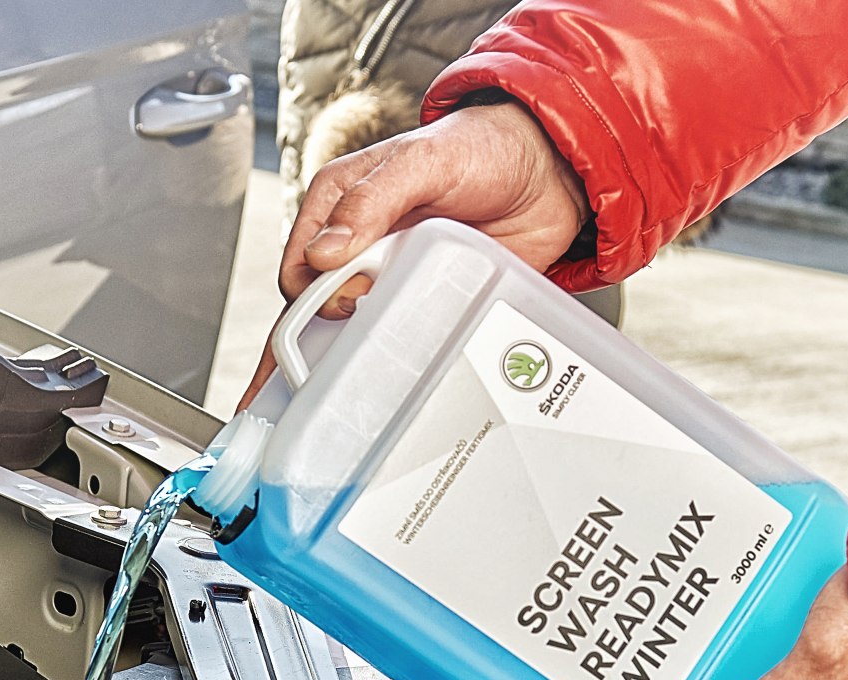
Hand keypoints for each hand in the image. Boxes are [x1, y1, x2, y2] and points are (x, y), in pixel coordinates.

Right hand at [241, 100, 588, 407]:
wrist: (548, 174)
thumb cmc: (481, 148)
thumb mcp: (421, 162)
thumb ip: (370, 200)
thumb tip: (324, 250)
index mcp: (339, 204)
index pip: (300, 267)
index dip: (315, 293)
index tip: (348, 297)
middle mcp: (360, 245)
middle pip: (321, 309)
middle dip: (332, 332)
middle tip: (367, 328)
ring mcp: (393, 275)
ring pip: (356, 330)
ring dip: (363, 348)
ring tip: (376, 359)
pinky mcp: (426, 298)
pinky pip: (403, 338)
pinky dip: (402, 352)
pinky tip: (405, 363)